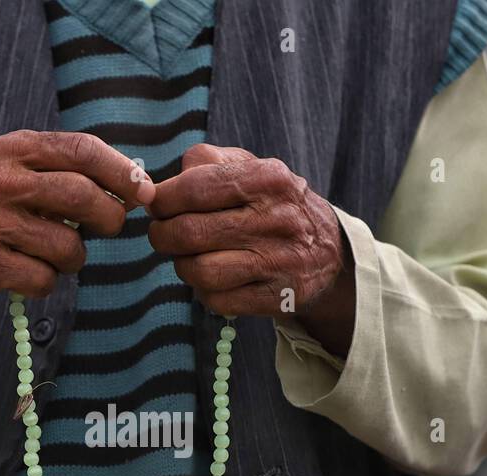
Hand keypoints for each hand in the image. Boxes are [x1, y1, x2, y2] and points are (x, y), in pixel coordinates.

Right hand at [0, 130, 155, 360]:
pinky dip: (45, 283)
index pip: (81, 150)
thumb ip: (64, 172)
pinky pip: (42, 279)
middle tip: (109, 228)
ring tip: (53, 256)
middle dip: (108, 218)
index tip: (144, 192)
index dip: (121, 172)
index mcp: (13, 149)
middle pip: (81, 196)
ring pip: (66, 247)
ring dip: (72, 260)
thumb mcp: (14, 174)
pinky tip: (27, 274)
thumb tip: (134, 186)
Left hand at [147, 144, 354, 355]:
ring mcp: (278, 262)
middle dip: (162, 235)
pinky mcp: (276, 298)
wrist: (330, 253)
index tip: (156, 206)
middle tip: (163, 234)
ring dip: (182, 266)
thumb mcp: (253, 169)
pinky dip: (203, 292)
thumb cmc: (275, 205)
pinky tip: (211, 279)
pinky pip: (217, 301)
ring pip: (199, 271)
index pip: (195, 188)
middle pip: (189, 232)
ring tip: (186, 257)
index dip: (163, 200)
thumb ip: (208, 162)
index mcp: (268, 179)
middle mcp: (276, 219)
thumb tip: (163, 183)